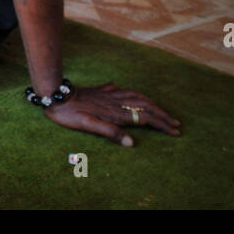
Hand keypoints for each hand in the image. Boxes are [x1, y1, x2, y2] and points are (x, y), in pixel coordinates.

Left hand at [43, 82, 180, 145]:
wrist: (56, 95)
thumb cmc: (70, 114)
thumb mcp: (89, 126)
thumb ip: (111, 133)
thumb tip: (132, 143)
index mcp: (116, 113)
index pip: (145, 119)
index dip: (161, 125)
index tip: (175, 132)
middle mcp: (116, 102)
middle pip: (145, 107)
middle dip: (162, 115)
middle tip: (176, 123)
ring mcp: (109, 94)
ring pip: (136, 96)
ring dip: (151, 104)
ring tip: (161, 110)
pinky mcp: (101, 90)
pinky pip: (122, 90)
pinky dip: (132, 93)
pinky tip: (130, 94)